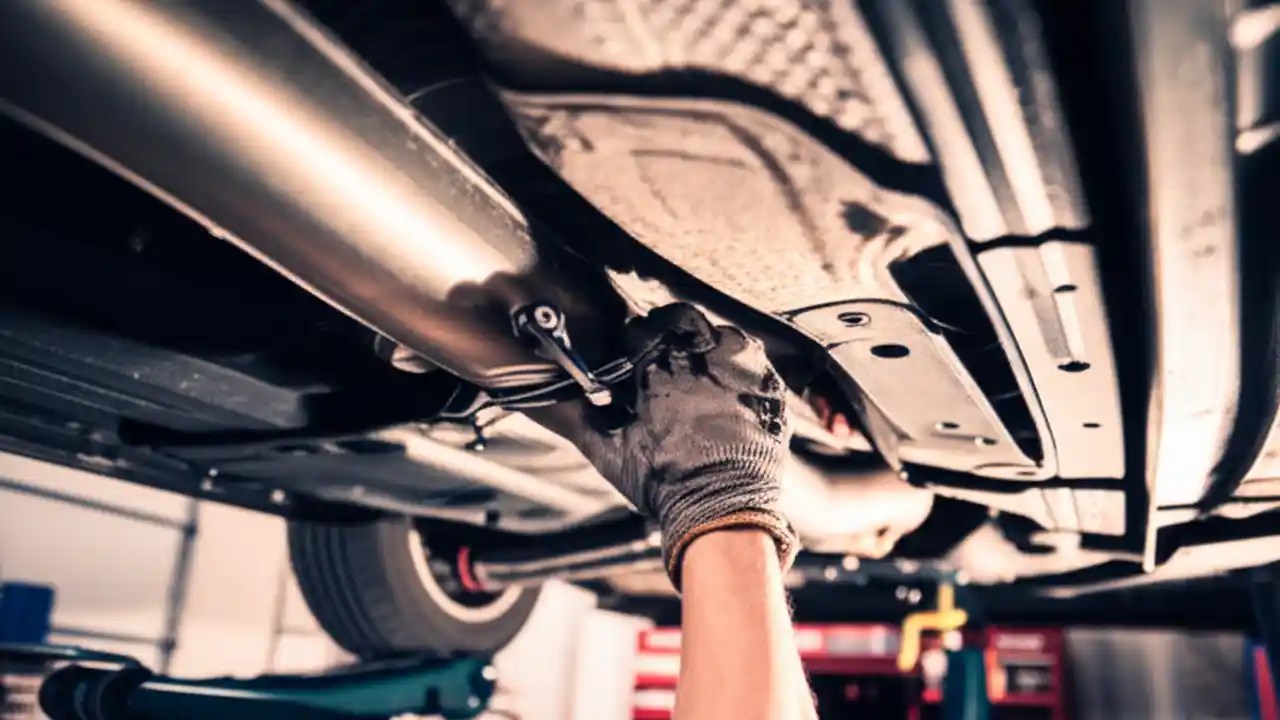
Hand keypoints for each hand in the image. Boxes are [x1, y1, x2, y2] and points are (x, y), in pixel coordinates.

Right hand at [544, 303, 797, 586]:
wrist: (723, 513)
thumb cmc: (667, 485)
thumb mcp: (611, 453)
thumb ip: (574, 418)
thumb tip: (540, 400)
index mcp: (660, 368)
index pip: (641, 329)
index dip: (636, 344)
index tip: (638, 360)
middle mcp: (703, 358)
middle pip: (683, 321)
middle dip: (673, 337)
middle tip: (671, 366)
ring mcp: (742, 369)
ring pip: (721, 334)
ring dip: (709, 350)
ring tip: (702, 383)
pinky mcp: (770, 385)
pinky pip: (754, 360)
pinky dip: (740, 371)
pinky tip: (730, 397)